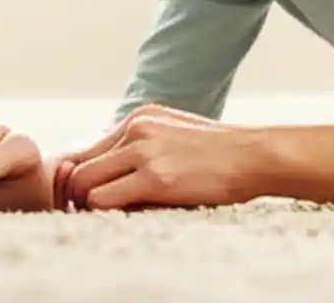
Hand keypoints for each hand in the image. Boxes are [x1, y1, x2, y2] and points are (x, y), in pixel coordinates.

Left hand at [56, 103, 263, 211]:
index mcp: (139, 118)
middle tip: (96, 212)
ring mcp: (144, 151)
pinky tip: (127, 216)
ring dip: (90, 204)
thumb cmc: (221, 153)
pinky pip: (103, 199)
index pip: (87, 150)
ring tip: (113, 215)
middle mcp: (135, 128)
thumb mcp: (175, 134)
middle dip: (79, 193)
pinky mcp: (155, 177)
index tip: (94, 198)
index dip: (83, 178)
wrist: (256, 155)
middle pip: (78, 165)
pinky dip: (104, 212)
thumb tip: (112, 174)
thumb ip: (144, 146)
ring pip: (84, 183)